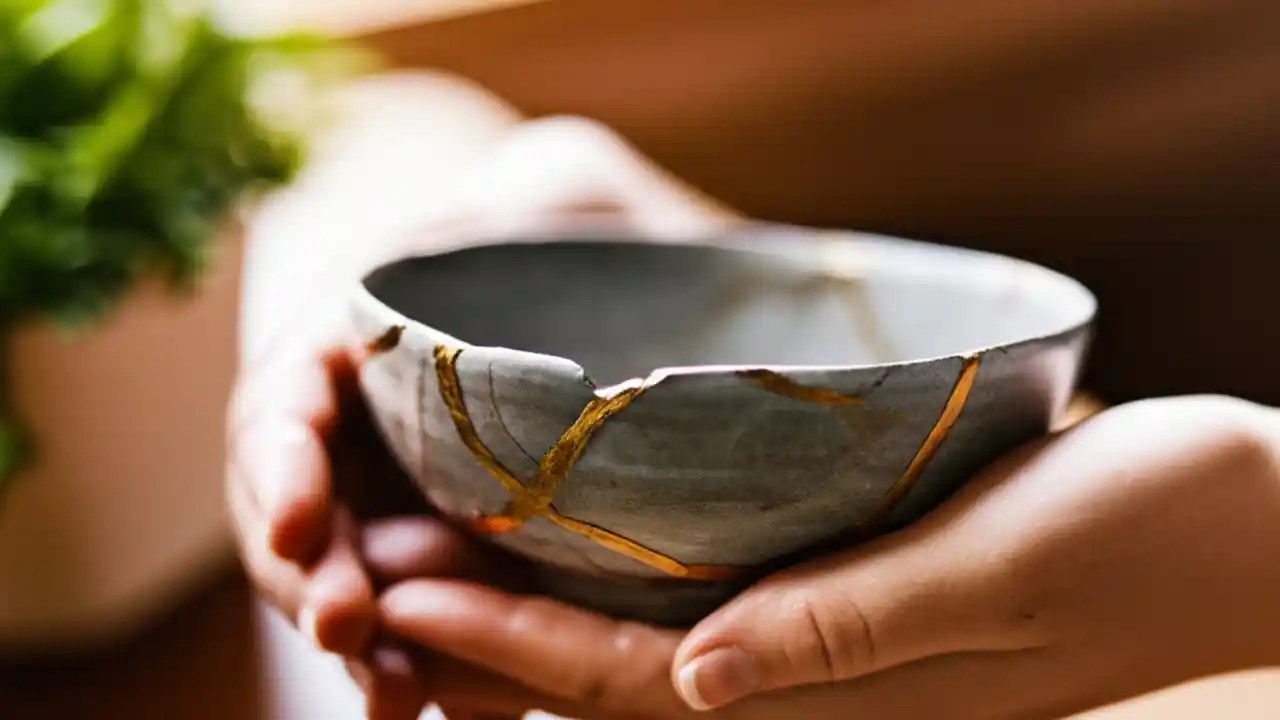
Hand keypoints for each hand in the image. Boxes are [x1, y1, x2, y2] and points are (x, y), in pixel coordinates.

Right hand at [228, 100, 733, 719]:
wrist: (601, 305)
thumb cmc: (580, 233)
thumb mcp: (572, 183)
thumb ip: (562, 183)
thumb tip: (569, 186)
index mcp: (359, 333)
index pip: (288, 399)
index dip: (279, 463)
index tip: (297, 522)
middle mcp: (361, 424)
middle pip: (298, 511)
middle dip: (307, 575)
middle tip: (347, 630)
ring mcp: (399, 495)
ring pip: (354, 578)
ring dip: (362, 642)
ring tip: (392, 697)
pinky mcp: (452, 551)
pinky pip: (423, 615)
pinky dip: (426, 663)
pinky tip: (442, 700)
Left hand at [380, 396, 1279, 718]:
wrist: (1244, 527)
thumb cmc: (1145, 532)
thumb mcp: (1004, 569)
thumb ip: (849, 627)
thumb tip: (691, 677)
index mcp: (850, 697)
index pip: (632, 683)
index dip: (505, 645)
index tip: (399, 593)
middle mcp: (829, 692)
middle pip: (617, 681)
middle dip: (490, 641)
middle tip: (373, 577)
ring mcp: (845, 656)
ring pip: (651, 649)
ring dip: (540, 614)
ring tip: (434, 558)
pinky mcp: (866, 606)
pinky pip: (716, 609)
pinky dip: (626, 587)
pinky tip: (579, 543)